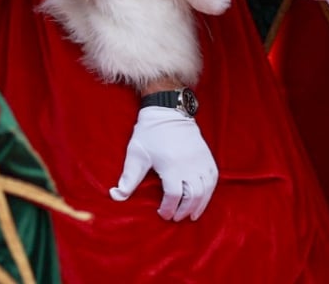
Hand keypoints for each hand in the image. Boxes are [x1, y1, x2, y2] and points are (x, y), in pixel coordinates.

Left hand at [110, 106, 217, 220]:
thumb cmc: (150, 133)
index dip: (168, 209)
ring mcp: (201, 160)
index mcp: (171, 166)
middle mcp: (189, 165)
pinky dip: (209, 191)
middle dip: (184, 210)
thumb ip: (128, 177)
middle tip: (176, 218)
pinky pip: (213, 178)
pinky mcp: (207, 156)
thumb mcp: (136, 153)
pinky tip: (203, 198)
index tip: (162, 214)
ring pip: (205, 190)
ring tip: (191, 215)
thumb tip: (115, 196)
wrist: (168, 110)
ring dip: (199, 205)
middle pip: (192, 197)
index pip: (173, 196)